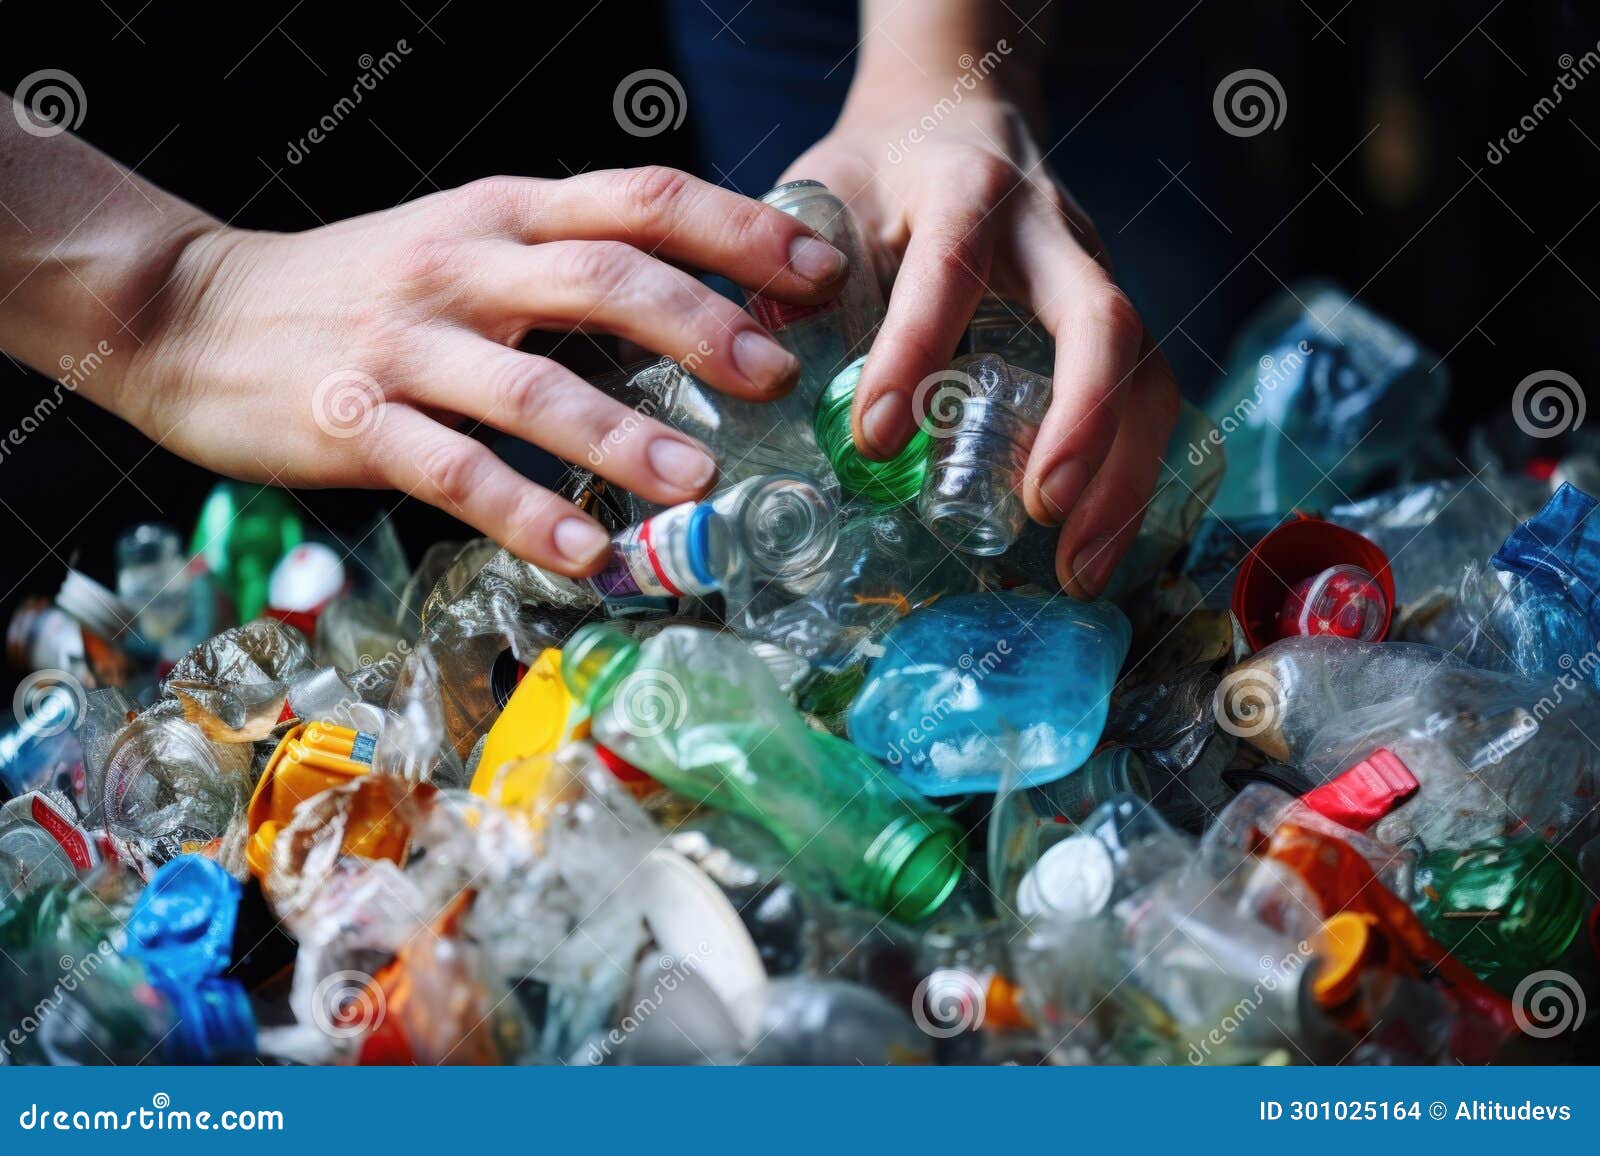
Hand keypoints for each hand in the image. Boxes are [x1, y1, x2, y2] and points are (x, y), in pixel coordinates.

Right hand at [113, 169, 849, 575]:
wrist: (191, 312)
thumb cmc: (359, 287)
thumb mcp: (466, 242)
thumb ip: (565, 259)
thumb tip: (699, 300)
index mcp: (504, 214)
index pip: (640, 200)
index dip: (737, 232)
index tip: (820, 273)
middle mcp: (463, 266)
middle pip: (604, 278)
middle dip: (703, 327)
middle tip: (779, 378)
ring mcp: (405, 345)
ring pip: (532, 384)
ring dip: (622, 436)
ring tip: (698, 484)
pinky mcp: (352, 422)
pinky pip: (453, 472)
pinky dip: (523, 512)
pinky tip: (583, 553)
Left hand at [782, 90, 1179, 596]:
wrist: (953, 112)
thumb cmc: (878, 170)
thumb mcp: (824, 193)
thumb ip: (794, 274)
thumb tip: (760, 382)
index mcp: (966, 190)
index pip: (951, 269)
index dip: (916, 352)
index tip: (877, 440)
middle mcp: (1050, 230)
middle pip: (1102, 322)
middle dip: (1083, 424)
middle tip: (1043, 515)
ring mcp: (1092, 275)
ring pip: (1146, 369)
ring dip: (1123, 476)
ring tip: (1080, 572)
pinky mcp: (1107, 318)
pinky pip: (1146, 394)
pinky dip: (1128, 474)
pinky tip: (1094, 544)